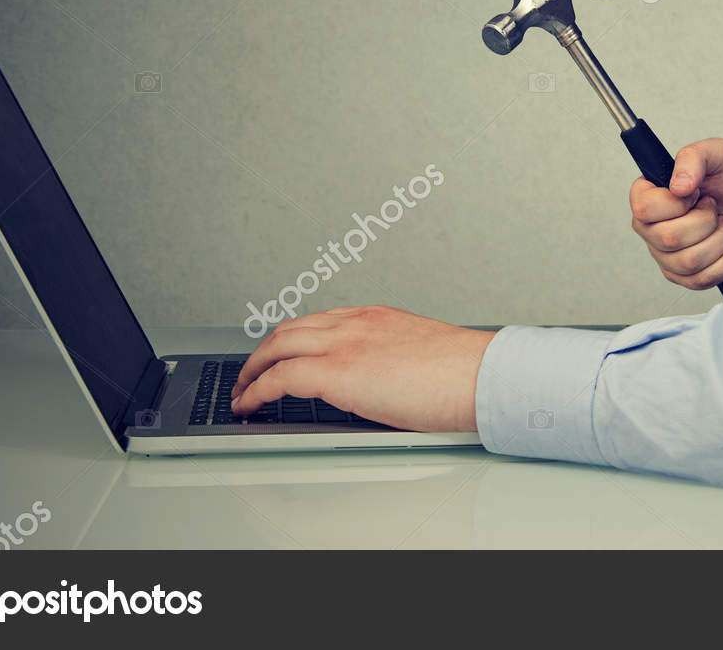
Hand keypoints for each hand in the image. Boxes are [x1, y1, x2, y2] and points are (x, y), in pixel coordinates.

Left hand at [229, 305, 496, 431]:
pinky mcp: (336, 372)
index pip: (319, 322)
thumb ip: (393, 361)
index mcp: (377, 317)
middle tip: (250, 374)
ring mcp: (343, 343)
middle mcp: (355, 323)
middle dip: (262, 353)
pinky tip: (250, 404)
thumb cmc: (464, 374)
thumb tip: (384, 387)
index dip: (292, 340)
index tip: (282, 355)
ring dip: (252, 370)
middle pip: (288, 330)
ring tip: (242, 391)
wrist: (480, 375)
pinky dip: (258, 390)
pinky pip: (280, 378)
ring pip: (276, 346)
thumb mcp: (420, 355)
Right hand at [628, 137, 722, 289]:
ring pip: (688, 260)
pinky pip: (701, 279)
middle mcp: (651, 226)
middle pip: (669, 237)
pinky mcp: (684, 276)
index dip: (675, 203)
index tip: (696, 193)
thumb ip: (694, 158)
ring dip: (718, 240)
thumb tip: (677, 186)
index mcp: (651, 194)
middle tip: (714, 209)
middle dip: (706, 221)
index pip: (643, 207)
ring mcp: (665, 254)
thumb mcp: (719, 154)